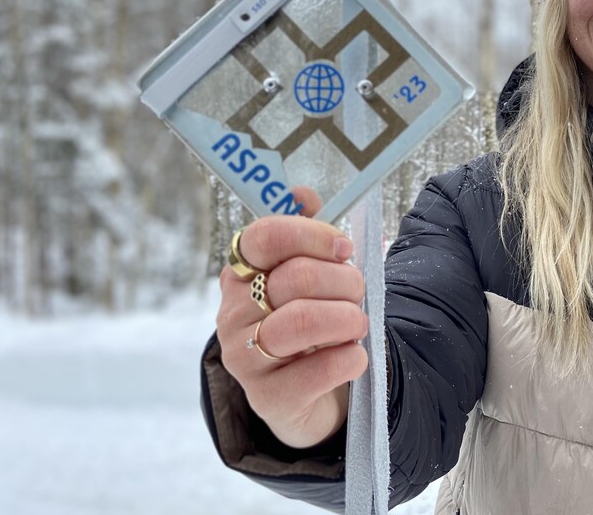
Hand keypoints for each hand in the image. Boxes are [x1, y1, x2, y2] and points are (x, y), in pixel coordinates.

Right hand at [216, 188, 367, 448]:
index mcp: (240, 274)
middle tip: (360, 293)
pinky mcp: (268, 399)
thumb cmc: (311, 325)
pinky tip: (355, 357)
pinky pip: (316, 371)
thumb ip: (306, 232)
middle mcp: (232, 314)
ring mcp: (244, 358)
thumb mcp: (310, 276)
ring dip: (347, 318)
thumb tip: (301, 194)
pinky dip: (349, 359)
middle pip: (296, 278)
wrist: (310, 398)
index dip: (312, 236)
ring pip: (303, 321)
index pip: (264, 237)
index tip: (344, 248)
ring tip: (359, 324)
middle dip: (344, 282)